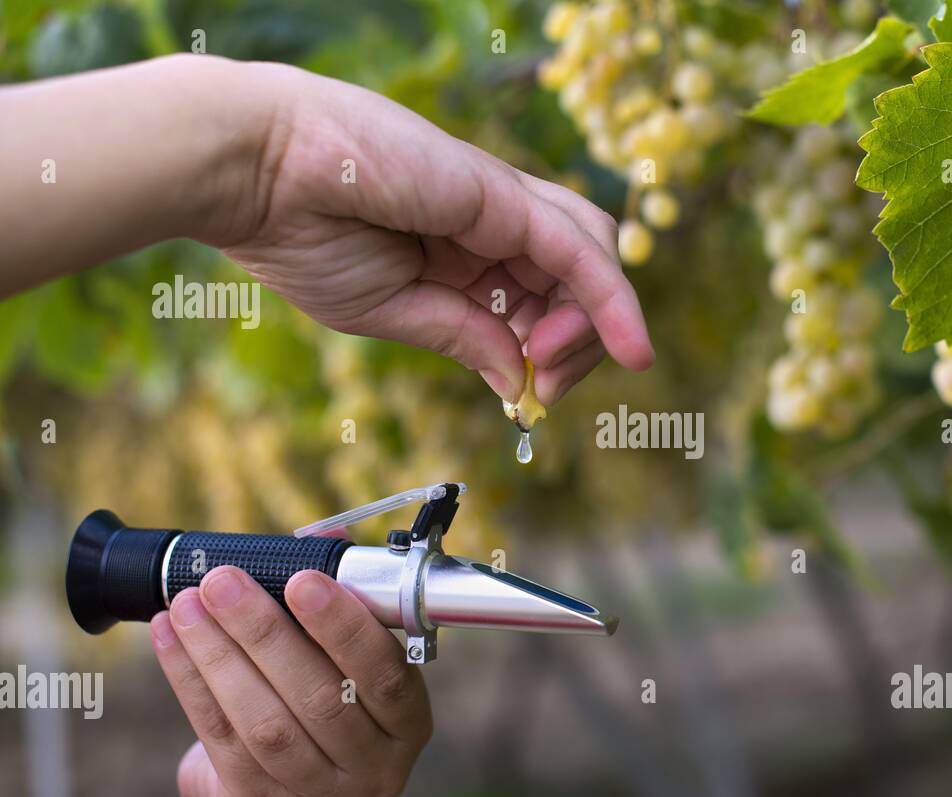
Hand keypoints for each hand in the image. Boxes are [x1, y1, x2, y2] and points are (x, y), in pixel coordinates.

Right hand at [0, 54, 652, 404]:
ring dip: (596, 322)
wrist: (253, 175)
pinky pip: (577, 248)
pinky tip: (628, 344)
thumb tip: (518, 384)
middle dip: (581, 342)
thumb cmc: (301, 237)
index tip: (536, 396)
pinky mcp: (500, 193)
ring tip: (556, 360)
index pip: (542, 301)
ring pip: (591, 256)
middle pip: (578, 281)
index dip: (556, 352)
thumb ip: (463, 338)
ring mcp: (499, 204)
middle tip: (548, 382)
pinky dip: (612, 296)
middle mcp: (492, 226)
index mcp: (464, 257)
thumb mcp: (392, 312)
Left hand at [150, 565, 431, 796]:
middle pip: (319, 698)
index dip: (345, 628)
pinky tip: (170, 637)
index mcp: (408, 725)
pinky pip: (219, 736)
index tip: (304, 580)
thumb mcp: (343, 666)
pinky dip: (190, 680)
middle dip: (265, 631)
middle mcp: (375, 769)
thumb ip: (340, 606)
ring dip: (219, 654)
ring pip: (265, 721)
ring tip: (189, 603)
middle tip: (225, 581)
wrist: (278, 796)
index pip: (385, 675)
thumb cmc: (320, 704)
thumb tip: (322, 542)